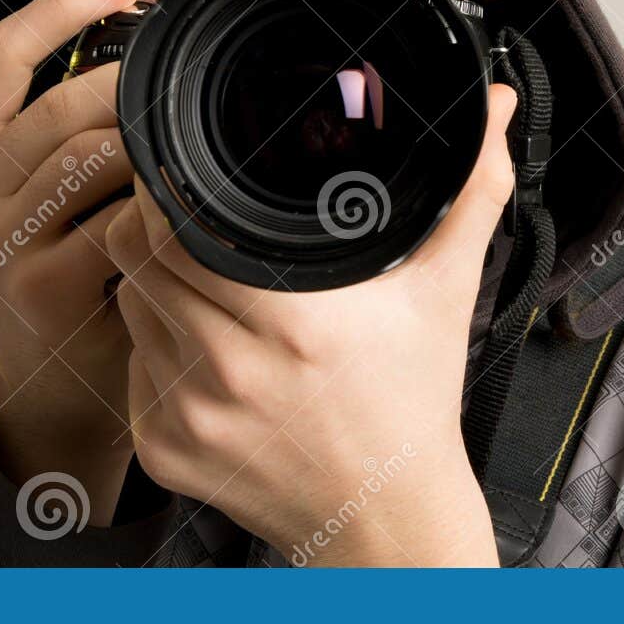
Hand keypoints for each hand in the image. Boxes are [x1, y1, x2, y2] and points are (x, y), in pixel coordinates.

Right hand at [0, 0, 142, 521]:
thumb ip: (61, 138)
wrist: (57, 398)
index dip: (62, 6)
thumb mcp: (40, 202)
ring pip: (94, 153)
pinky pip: (118, 216)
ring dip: (154, 151)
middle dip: (138, 90)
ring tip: (190, 163)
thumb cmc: (65, 285)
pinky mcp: (36, 286)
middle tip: (191, 99)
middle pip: (64, 102)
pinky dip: (159, 206)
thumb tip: (140, 45)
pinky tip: (183, 211)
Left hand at [106, 84, 517, 565]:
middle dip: (152, 221)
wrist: (386, 516)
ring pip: (128, 304)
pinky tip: (204, 338)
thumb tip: (494, 108)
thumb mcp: (446, 289)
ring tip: (203, 275)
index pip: (171, 227)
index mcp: (293, 322)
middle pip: (134, 256)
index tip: (185, 174)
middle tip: (187, 211)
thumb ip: (471, 189)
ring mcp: (187, 415)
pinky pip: (132, 364)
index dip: (167, 189)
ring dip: (151, 279)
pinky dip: (154, 341)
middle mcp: (230, 371)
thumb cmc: (414, 401)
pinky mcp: (161, 447)